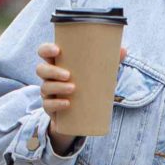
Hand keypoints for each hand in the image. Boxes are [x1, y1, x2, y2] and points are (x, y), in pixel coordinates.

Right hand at [35, 40, 122, 154]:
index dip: (46, 49)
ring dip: (57, 87)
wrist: (81, 114)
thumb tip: (124, 50)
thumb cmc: (88, 85)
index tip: (58, 50)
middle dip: (52, 71)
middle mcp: (49, 77)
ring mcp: (48, 92)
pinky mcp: (51, 108)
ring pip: (45, 88)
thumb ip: (109, 62)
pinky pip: (48, 105)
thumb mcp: (98, 73)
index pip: (44, 52)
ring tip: (73, 89)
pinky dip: (57, 104)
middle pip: (41, 70)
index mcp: (58, 63)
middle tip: (68, 75)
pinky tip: (67, 104)